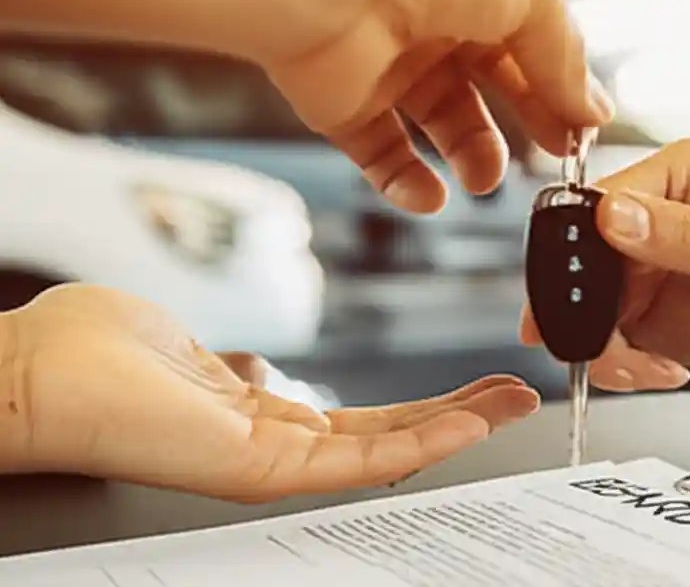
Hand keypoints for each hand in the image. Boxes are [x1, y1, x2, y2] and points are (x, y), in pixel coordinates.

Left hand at [0, 284, 537, 501]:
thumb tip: (254, 366)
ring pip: (387, 453)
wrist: (28, 376)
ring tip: (512, 404)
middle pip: (385, 437)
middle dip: (456, 416)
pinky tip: (467, 423)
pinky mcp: (265, 468)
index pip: (356, 420)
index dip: (418, 406)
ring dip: (457, 428)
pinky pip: (361, 461)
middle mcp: (270, 445)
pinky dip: (422, 442)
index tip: (468, 386)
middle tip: (514, 394)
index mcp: (253, 416)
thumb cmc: (81, 353)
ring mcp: (271, 462)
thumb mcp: (181, 347)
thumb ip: (229, 362)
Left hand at [2, 0, 609, 212]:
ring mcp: (387, 48)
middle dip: (529, 119)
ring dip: (472, 154)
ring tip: (486, 178)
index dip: (562, 78)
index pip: (534, 28)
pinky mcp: (341, 95)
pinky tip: (431, 195)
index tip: (584, 125)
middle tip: (554, 156)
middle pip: (494, 76)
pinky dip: (406, 182)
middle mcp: (433, 0)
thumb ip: (564, 56)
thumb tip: (591, 108)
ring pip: (441, 119)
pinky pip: (379, 151)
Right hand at [519, 139, 689, 392]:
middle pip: (581, 252)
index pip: (608, 196)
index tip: (591, 289)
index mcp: (685, 172)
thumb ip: (686, 236)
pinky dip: (618, 362)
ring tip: (645, 365)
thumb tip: (616, 214)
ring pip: (583, 301)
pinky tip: (659, 369)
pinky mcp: (640, 307)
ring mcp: (643, 262)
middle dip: (586, 305)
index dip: (586, 244)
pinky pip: (602, 335)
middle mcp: (656, 211)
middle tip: (605, 341)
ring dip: (604, 343)